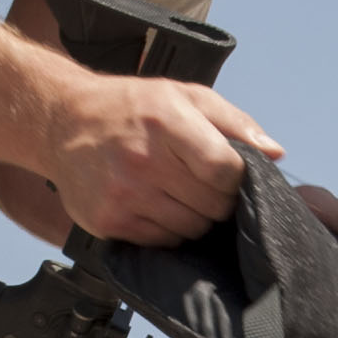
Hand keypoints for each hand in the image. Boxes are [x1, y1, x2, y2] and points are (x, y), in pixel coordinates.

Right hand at [48, 73, 273, 243]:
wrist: (62, 123)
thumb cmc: (130, 108)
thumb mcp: (184, 96)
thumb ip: (234, 122)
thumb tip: (274, 152)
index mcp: (167, 123)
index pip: (226, 171)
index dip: (237, 179)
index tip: (229, 174)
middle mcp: (143, 161)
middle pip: (213, 205)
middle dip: (218, 199)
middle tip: (203, 184)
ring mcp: (124, 195)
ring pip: (191, 229)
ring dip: (195, 217)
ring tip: (177, 193)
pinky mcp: (109, 221)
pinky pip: (162, 241)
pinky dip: (169, 229)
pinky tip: (156, 205)